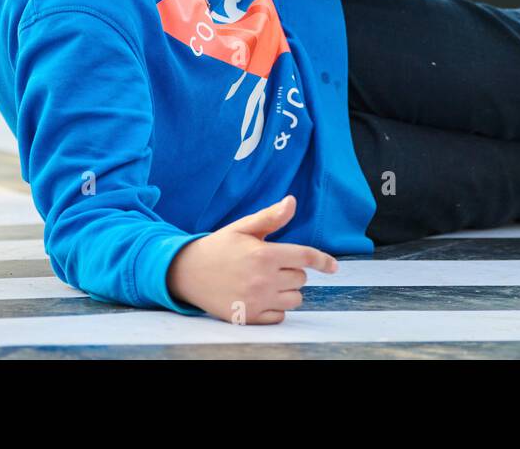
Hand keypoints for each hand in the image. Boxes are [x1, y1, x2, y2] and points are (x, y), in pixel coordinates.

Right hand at [167, 193, 338, 323]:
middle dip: (292, 270)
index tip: (333, 267)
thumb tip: (292, 201)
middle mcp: (263, 279)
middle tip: (272, 264)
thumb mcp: (243, 228)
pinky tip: (262, 296)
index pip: (305, 258)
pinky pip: (280, 316)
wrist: (187, 273)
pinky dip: (277, 308)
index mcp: (264, 254)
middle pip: (301, 279)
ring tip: (268, 281)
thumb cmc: (219, 247)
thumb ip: (270, 218)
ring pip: (294, 299)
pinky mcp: (249, 317)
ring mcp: (256, 300)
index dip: (323, 261)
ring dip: (287, 290)